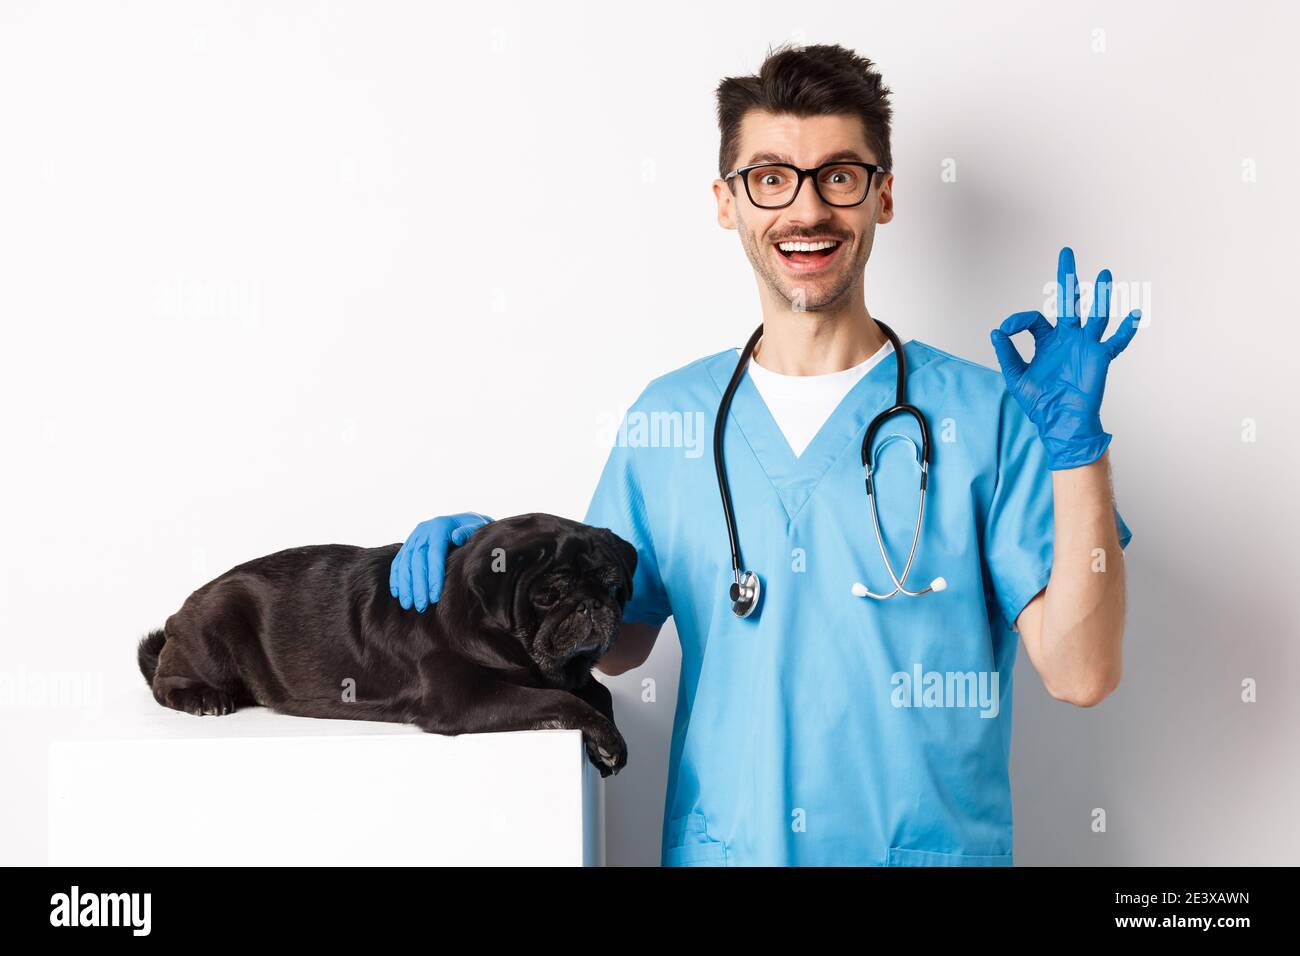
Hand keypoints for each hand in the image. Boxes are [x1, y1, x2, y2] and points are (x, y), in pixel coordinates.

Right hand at [389, 512, 492, 611]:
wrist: (462, 522)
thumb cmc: (472, 529)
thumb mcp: (475, 527)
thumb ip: (467, 531)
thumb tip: (457, 537)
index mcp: (439, 527)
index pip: (434, 554)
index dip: (433, 576)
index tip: (434, 597)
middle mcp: (423, 531)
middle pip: (417, 560)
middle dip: (418, 585)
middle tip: (421, 606)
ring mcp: (414, 538)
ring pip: (404, 562)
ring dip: (405, 585)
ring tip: (407, 604)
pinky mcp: (408, 545)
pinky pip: (398, 562)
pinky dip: (397, 578)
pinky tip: (397, 593)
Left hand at [990, 246, 1140, 469]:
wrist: (1059, 421)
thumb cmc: (1039, 402)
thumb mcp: (1016, 376)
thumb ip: (1007, 353)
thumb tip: (996, 331)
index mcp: (1047, 341)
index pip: (1034, 319)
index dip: (1018, 320)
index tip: (1006, 329)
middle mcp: (1068, 338)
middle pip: (1069, 302)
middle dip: (1067, 278)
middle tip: (1066, 253)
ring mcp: (1085, 345)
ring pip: (1095, 314)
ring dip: (1099, 295)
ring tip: (1103, 274)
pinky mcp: (1099, 357)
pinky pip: (1116, 341)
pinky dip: (1126, 329)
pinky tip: (1134, 314)